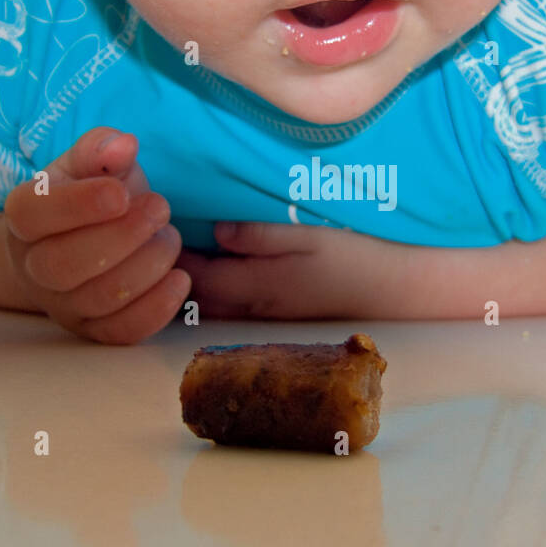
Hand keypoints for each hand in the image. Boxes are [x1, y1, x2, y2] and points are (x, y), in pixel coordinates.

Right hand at [2, 127, 191, 342]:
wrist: (79, 243)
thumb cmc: (88, 196)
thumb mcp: (90, 165)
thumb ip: (102, 150)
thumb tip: (123, 145)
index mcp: (24, 216)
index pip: (33, 214)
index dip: (78, 205)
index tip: (121, 193)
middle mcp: (34, 266)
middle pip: (63, 265)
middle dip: (121, 237)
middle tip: (160, 208)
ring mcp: (62, 304)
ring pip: (98, 299)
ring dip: (146, 267)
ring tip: (170, 238)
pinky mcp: (93, 329)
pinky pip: (120, 333)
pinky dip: (156, 309)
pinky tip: (180, 279)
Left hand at [177, 220, 409, 319]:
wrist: (385, 290)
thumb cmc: (349, 255)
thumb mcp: (306, 236)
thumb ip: (258, 236)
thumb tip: (215, 231)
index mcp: (257, 284)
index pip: (197, 276)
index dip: (173, 257)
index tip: (159, 228)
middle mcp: (253, 308)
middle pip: (196, 299)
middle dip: (174, 274)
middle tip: (161, 240)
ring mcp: (263, 317)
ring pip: (210, 308)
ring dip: (191, 286)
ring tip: (180, 255)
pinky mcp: (274, 318)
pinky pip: (228, 310)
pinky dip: (210, 294)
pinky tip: (212, 272)